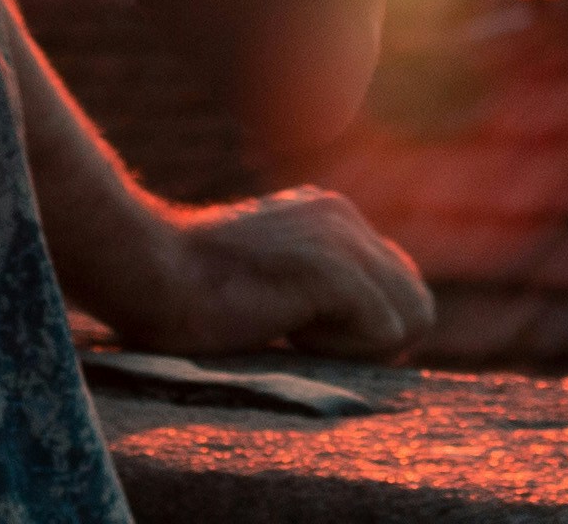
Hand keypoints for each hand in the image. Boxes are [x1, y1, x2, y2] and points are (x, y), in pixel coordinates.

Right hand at [98, 185, 433, 360]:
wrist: (151, 272)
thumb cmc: (193, 291)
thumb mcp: (273, 279)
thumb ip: (320, 290)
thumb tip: (376, 332)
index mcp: (331, 217)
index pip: (399, 285)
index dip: (365, 330)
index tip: (303, 334)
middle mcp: (344, 217)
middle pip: (416, 302)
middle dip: (373, 340)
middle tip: (302, 339)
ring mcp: (341, 239)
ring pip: (412, 317)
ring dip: (360, 347)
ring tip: (296, 334)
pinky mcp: (332, 269)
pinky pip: (387, 331)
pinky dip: (347, 350)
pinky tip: (289, 332)